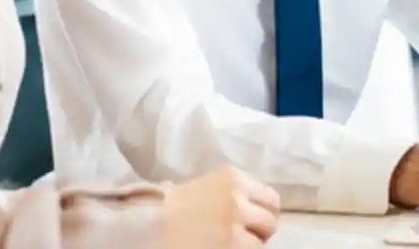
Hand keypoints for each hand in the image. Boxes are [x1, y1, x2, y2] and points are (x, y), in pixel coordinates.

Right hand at [163, 165, 280, 247]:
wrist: (147, 225)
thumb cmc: (171, 207)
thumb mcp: (207, 186)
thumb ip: (234, 193)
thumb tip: (257, 211)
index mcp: (233, 177)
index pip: (270, 198)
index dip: (264, 213)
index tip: (254, 222)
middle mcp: (238, 197)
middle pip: (271, 220)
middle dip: (260, 232)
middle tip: (245, 238)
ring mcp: (235, 223)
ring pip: (261, 241)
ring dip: (250, 246)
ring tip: (231, 244)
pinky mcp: (232, 245)